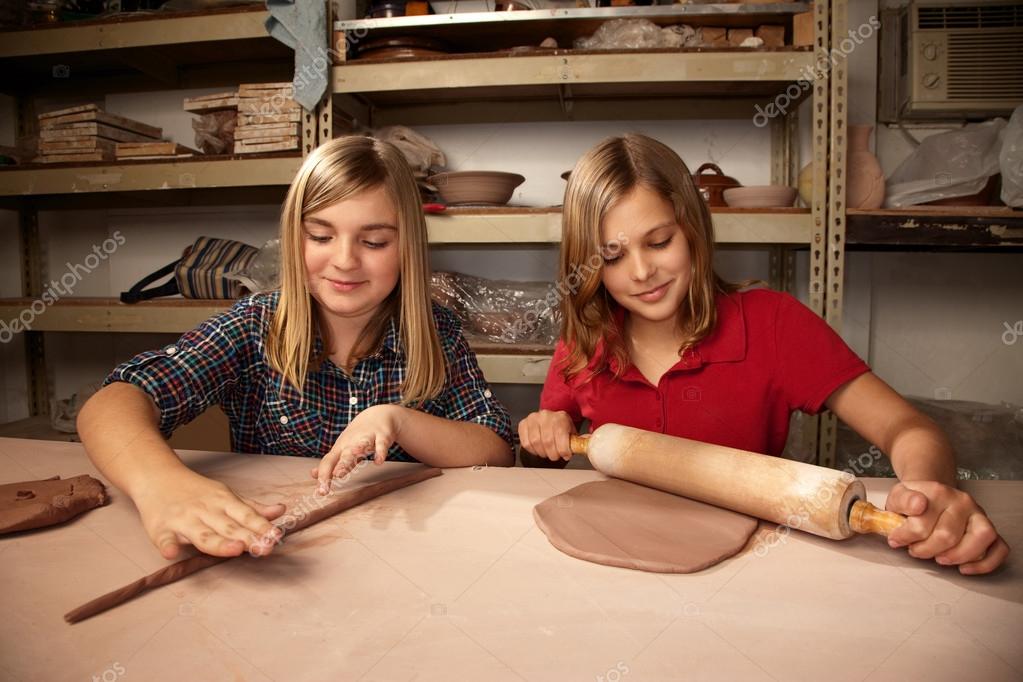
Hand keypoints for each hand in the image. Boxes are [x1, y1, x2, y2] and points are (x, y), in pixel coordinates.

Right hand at [134, 470, 284, 559]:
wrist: (157, 477)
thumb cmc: (196, 492)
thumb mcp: (226, 496)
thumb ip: (252, 508)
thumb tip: (280, 511)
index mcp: (223, 501)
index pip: (246, 516)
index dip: (262, 527)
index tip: (276, 536)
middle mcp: (205, 510)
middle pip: (229, 528)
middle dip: (248, 538)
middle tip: (265, 548)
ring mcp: (183, 520)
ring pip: (202, 535)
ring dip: (219, 543)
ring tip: (235, 550)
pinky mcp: (161, 529)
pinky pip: (164, 539)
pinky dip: (168, 546)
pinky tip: (172, 553)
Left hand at [311, 404, 404, 493]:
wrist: (378, 415)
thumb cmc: (358, 436)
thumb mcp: (343, 449)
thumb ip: (331, 464)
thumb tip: (313, 475)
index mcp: (341, 448)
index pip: (329, 462)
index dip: (324, 476)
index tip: (322, 492)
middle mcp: (352, 443)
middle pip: (344, 455)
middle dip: (340, 467)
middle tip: (335, 477)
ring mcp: (367, 438)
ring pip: (360, 446)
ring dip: (355, 453)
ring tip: (352, 463)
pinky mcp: (382, 436)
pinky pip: (381, 444)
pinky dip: (380, 452)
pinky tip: (378, 461)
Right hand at [518, 410, 576, 461]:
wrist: (548, 421)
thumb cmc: (561, 430)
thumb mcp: (572, 433)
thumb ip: (579, 440)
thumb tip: (588, 446)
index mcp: (560, 417)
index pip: (560, 435)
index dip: (563, 449)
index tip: (566, 455)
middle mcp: (545, 415)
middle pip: (547, 441)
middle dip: (553, 454)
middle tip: (556, 456)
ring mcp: (533, 419)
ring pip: (535, 443)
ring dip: (542, 453)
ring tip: (547, 453)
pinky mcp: (523, 424)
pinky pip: (526, 443)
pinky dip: (533, 450)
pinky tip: (538, 450)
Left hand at [885, 480, 1009, 574]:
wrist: (930, 494)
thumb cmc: (916, 500)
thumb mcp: (899, 496)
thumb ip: (902, 501)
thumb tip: (917, 505)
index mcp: (938, 492)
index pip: (922, 521)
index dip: (906, 536)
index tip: (896, 540)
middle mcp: (961, 501)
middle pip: (948, 535)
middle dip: (926, 550)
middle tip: (915, 549)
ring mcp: (978, 515)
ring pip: (979, 539)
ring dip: (957, 556)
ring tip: (939, 558)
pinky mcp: (989, 529)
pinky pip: (998, 548)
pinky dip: (984, 563)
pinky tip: (965, 568)